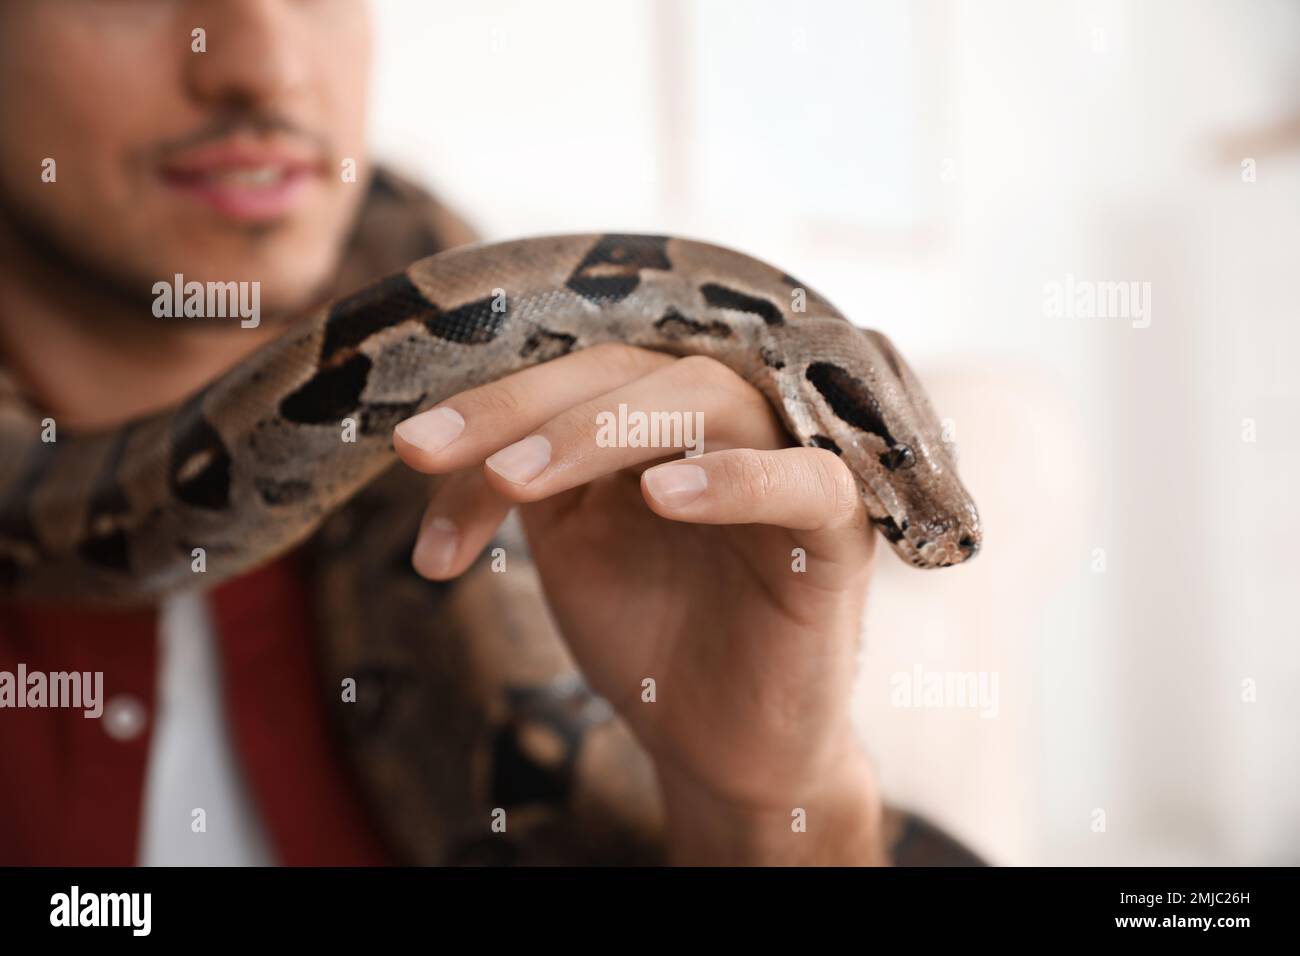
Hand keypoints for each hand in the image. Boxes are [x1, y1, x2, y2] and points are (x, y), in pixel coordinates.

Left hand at [393, 343, 884, 863]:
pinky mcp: (838, 528)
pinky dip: (735, 480)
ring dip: (602, 430)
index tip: (409, 447)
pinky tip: (660, 496)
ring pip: (708, 399)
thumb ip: (526, 475)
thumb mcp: (566, 546)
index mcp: (658, 416)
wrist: (715, 741)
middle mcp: (725, 420)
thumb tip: (442, 434)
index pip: (572, 376)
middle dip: (523, 408)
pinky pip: (805, 480)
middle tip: (433, 452)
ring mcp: (787, 462)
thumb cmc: (645, 632)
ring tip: (515, 479)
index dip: (489, 404)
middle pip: (628, 371)